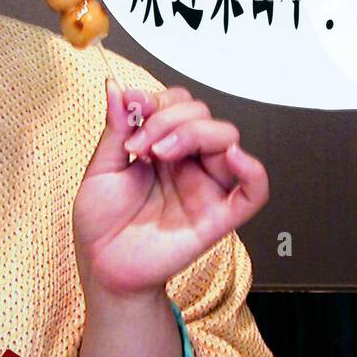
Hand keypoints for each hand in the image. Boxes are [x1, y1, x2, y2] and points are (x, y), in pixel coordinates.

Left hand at [73, 82, 268, 299]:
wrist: (102, 267)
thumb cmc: (102, 223)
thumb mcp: (101, 168)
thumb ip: (115, 128)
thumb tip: (117, 88)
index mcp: (164, 147)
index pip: (179, 104)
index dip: (158, 100)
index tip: (131, 106)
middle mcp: (189, 162)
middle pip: (203, 115)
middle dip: (170, 118)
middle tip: (140, 143)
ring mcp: (206, 187)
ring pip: (227, 139)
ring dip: (196, 133)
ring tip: (161, 152)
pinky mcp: (220, 216)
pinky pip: (254, 191)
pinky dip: (253, 170)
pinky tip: (233, 157)